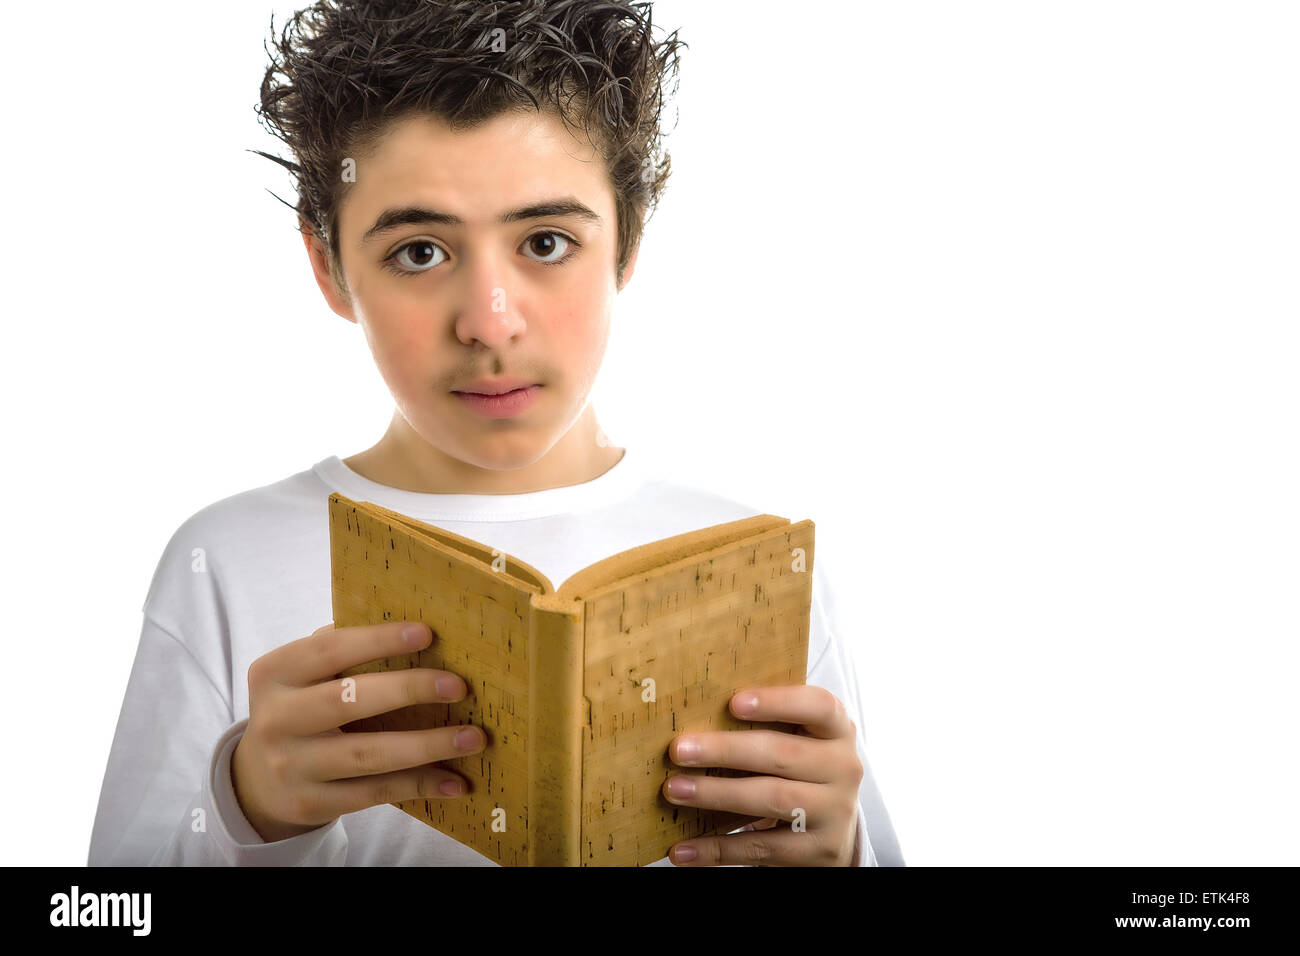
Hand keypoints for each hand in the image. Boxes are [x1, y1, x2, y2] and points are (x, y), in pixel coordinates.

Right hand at [230, 620, 485, 842]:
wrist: (257, 778)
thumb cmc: (301, 708)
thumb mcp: (303, 676)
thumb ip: (342, 652)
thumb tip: (419, 632)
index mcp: (275, 673)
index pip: (328, 649)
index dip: (378, 640)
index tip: (427, 633)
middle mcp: (276, 719)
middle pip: (348, 701)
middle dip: (408, 690)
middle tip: (459, 686)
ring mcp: (291, 765)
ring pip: (368, 754)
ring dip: (427, 746)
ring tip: (473, 738)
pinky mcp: (310, 803)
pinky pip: (374, 793)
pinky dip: (418, 785)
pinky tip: (455, 781)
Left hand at [662, 685, 863, 865]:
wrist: (835, 826)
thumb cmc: (800, 766)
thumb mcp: (799, 739)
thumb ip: (767, 723)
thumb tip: (696, 712)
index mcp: (838, 729)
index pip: (818, 706)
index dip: (777, 702)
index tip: (733, 703)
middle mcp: (844, 768)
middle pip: (782, 754)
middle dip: (725, 750)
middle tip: (679, 750)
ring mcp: (834, 812)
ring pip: (772, 799)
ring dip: (717, 793)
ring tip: (675, 790)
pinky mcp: (818, 851)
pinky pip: (761, 848)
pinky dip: (718, 848)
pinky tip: (683, 848)